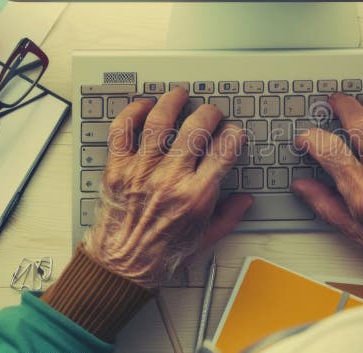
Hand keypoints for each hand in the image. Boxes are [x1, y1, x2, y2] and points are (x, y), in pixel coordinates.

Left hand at [84, 87, 251, 287]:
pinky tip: (143, 106)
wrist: (121, 267)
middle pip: (196, 128)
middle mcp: (170, 179)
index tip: (233, 131)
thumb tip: (244, 200)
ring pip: (160, 121)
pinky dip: (133, 112)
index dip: (233, 134)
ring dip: (173, 101)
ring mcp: (142, 171)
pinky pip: (123, 130)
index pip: (224, 150)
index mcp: (196, 196)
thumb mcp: (205, 240)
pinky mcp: (118, 169)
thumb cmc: (160, 256)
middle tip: (211, 112)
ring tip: (179, 95)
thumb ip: (229, 216)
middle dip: (210, 113)